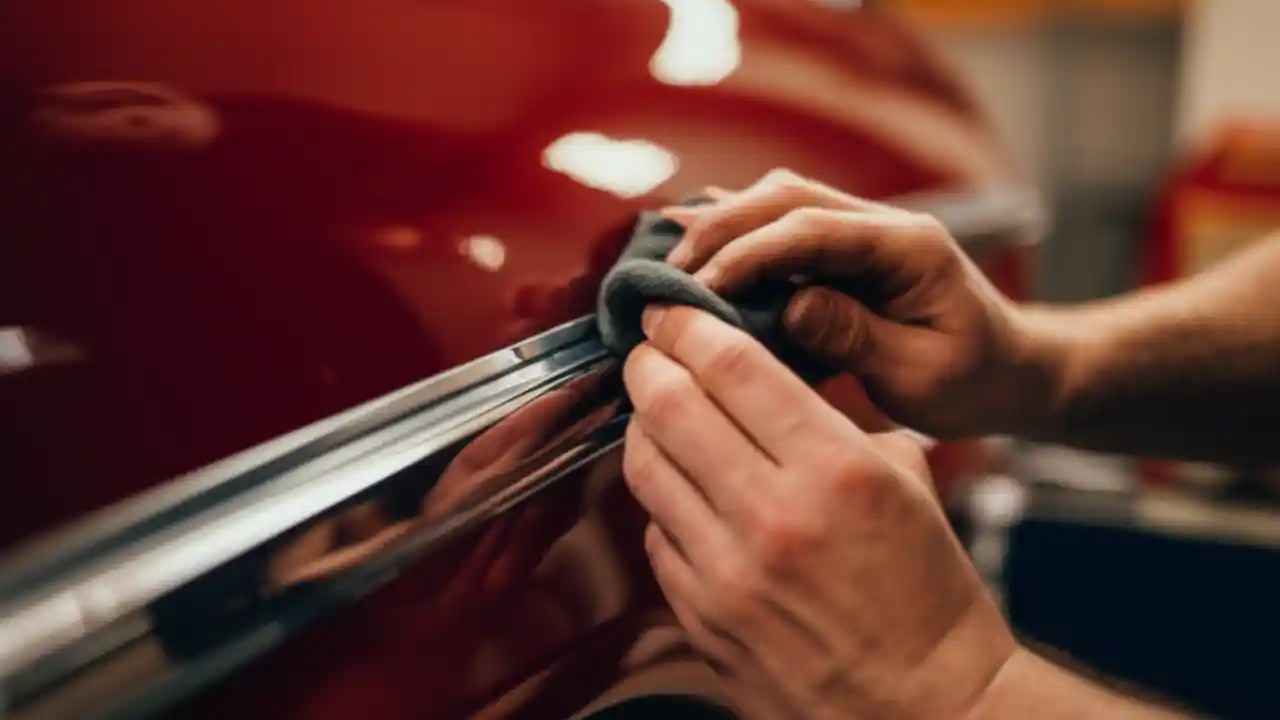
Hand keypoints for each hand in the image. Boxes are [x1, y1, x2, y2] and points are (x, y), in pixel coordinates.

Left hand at [622, 306, 1016, 718]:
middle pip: (667, 405)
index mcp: (833, 469)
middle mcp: (770, 516)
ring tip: (660, 414)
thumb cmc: (927, 596)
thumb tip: (771, 383)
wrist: (924, 708)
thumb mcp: (906, 480)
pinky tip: (686, 492)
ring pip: (644, 466)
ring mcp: (726, 572)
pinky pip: (654, 533)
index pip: (729, 366)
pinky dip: (662, 500)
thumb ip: (834, 422)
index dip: (686, 325)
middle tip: (650, 351)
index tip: (672, 312)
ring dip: (644, 427)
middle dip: (648, 363)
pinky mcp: (699, 616)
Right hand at [663, 169, 1053, 438]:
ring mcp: (863, 230)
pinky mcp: (845, 249)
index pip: (813, 230)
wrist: (1012, 370)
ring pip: (780, 200)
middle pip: (787, 199)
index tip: (701, 288)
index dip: (751, 254)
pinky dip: (737, 230)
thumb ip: (858, 336)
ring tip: (669, 256)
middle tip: (669, 273)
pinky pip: (783, 223)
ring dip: (723, 224)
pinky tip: (694, 239)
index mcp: (908, 247)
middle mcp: (883, 224)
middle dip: (722, 230)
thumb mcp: (923, 374)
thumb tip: (792, 307)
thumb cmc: (975, 379)